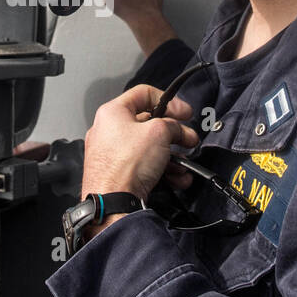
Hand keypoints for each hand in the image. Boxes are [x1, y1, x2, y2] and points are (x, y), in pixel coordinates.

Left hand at [81, 84, 199, 204]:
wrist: (113, 202)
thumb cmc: (126, 165)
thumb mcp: (159, 133)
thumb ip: (174, 125)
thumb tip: (181, 131)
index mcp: (112, 113)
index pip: (144, 94)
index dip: (169, 100)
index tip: (184, 112)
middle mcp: (108, 131)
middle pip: (148, 124)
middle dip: (174, 133)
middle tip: (188, 138)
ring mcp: (111, 154)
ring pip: (149, 148)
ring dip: (172, 156)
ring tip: (185, 164)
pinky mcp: (118, 174)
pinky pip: (144, 166)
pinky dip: (162, 170)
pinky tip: (177, 178)